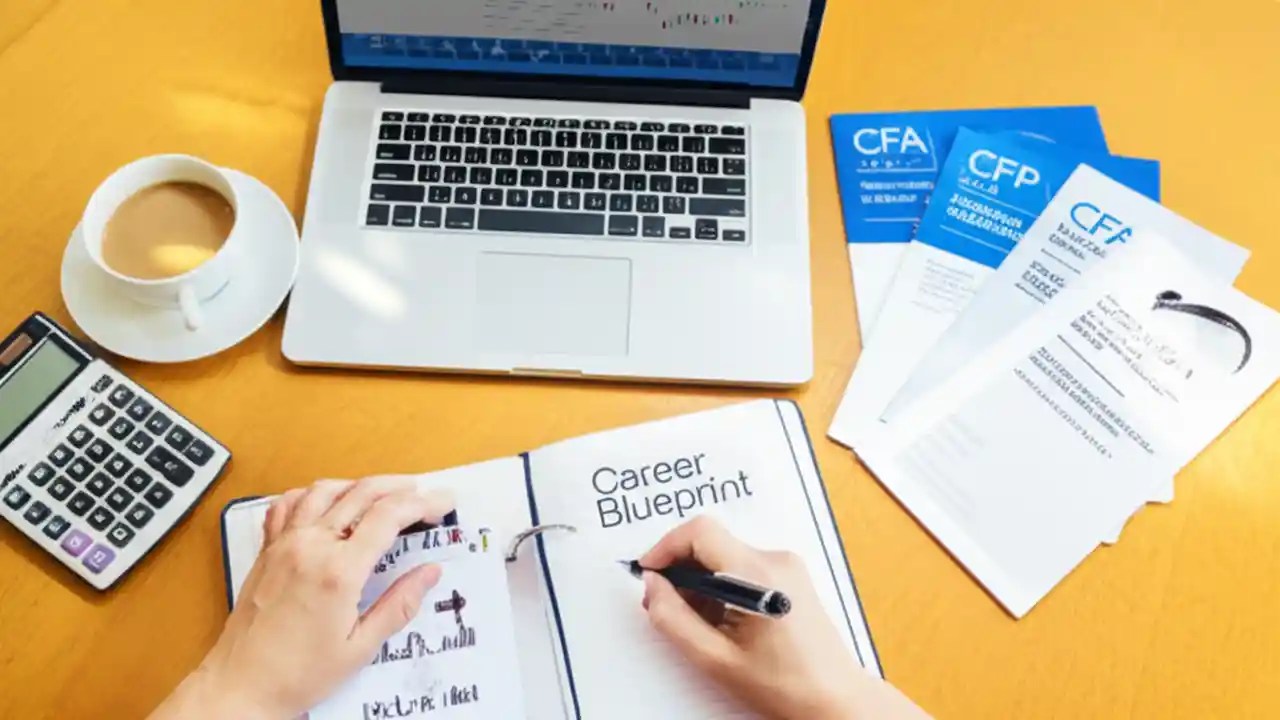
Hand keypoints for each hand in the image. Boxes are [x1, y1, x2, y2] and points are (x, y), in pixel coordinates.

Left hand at [150, 476, 453, 719]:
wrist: (241, 686)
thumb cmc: (297, 674)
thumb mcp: (360, 647)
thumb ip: (399, 604)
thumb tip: (429, 573)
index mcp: (338, 572)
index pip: (389, 516)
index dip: (422, 504)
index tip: (442, 504)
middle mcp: (310, 547)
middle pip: (361, 493)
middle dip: (399, 487)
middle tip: (422, 494)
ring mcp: (284, 544)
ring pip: (325, 490)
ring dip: (359, 484)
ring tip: (382, 492)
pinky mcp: (267, 551)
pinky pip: (288, 505)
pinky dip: (311, 494)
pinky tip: (326, 501)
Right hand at [641, 517, 930, 719]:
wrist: (835, 700)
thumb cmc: (785, 687)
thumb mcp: (715, 659)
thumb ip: (673, 618)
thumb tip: (652, 586)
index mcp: (758, 575)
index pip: (700, 532)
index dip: (665, 547)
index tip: (648, 572)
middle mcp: (775, 560)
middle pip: (711, 542)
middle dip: (681, 569)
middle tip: (665, 606)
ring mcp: (787, 566)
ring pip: (725, 555)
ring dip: (702, 581)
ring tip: (700, 624)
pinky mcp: (791, 576)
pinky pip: (743, 566)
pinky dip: (723, 585)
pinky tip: (722, 621)